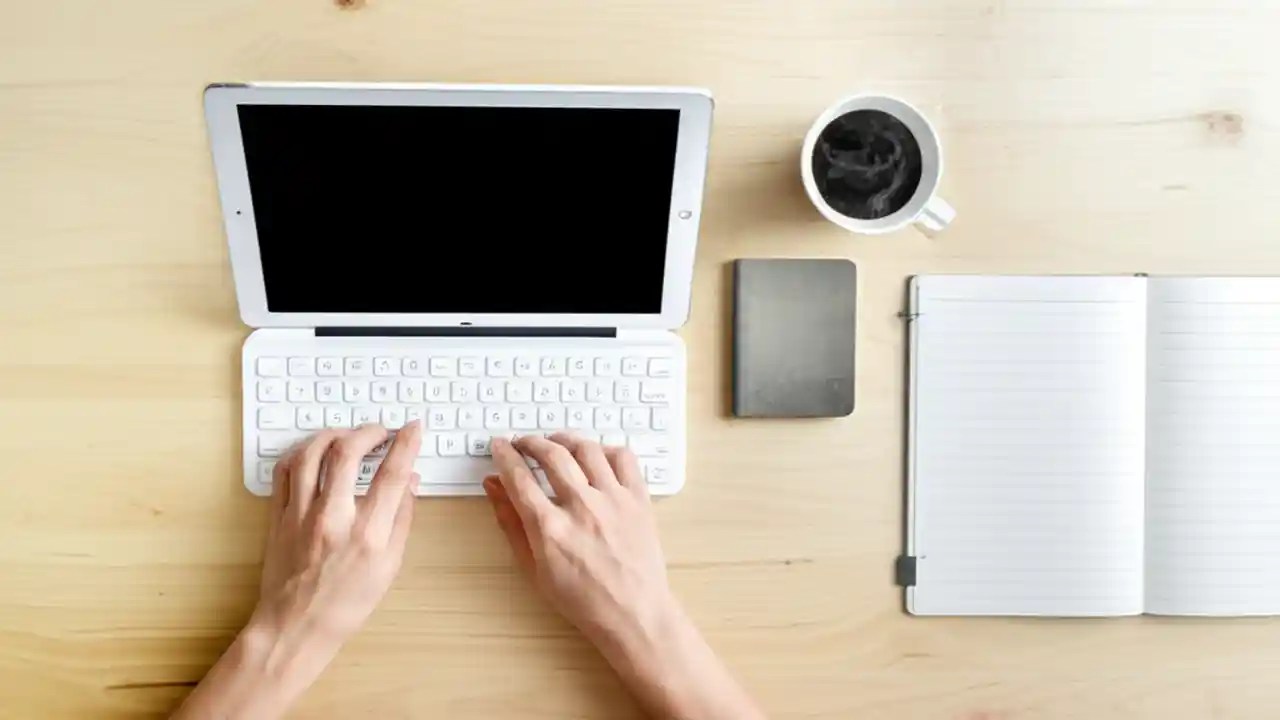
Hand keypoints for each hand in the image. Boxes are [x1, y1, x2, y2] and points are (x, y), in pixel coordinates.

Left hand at [174, 422, 420, 719]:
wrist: (296, 628)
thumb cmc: (345, 604)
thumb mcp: (389, 566)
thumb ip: (402, 518)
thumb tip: (410, 481)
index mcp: (367, 534)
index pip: (391, 474)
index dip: (406, 444)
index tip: (413, 428)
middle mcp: (333, 519)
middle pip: (347, 453)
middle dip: (369, 431)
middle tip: (380, 431)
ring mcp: (300, 516)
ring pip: (311, 454)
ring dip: (332, 434)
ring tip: (347, 434)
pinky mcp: (277, 518)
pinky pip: (284, 472)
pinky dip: (300, 452)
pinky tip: (314, 451)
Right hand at [485, 434, 764, 719]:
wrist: (633, 614)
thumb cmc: (582, 599)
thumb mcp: (533, 569)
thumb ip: (510, 523)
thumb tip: (493, 487)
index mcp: (550, 529)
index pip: (519, 477)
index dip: (505, 456)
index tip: (499, 446)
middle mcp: (582, 507)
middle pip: (551, 455)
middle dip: (531, 442)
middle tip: (523, 442)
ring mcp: (613, 500)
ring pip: (586, 449)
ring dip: (565, 439)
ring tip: (555, 442)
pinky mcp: (638, 499)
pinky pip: (623, 458)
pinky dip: (605, 449)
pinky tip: (595, 455)